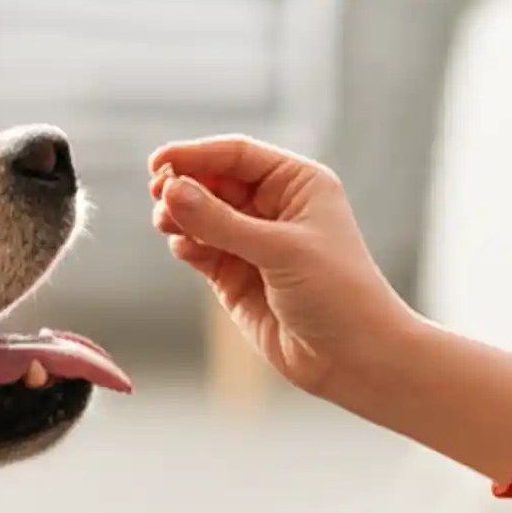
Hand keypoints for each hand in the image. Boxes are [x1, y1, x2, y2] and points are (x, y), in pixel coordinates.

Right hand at [148, 136, 413, 393]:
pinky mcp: (235, 277)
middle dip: (184, 186)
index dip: (196, 154)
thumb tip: (172, 190)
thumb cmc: (338, 293)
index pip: (237, 155)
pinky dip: (186, 245)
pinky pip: (200, 250)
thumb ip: (221, 221)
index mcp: (297, 184)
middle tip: (157, 194)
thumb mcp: (280, 250)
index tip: (159, 162)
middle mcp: (273, 208)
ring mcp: (251, 243)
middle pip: (214, 182)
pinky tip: (182, 247)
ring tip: (165, 222)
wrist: (353, 358)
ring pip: (201, 216)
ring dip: (179, 216)